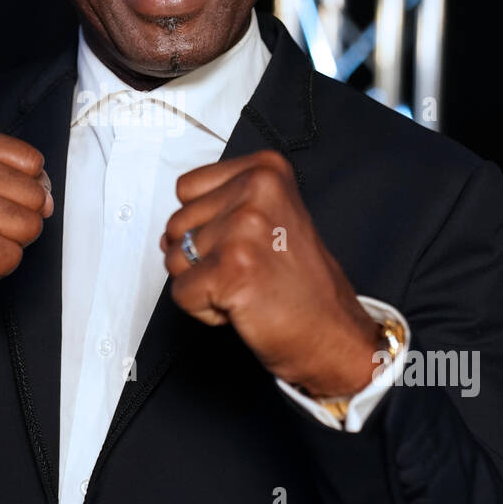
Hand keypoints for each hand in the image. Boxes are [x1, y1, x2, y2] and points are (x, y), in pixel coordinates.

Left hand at [161, 150, 380, 397]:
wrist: (333, 333)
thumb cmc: (303, 285)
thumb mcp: (269, 218)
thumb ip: (220, 209)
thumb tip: (169, 232)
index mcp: (266, 170)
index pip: (186, 189)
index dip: (206, 224)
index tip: (244, 241)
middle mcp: (257, 191)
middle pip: (177, 224)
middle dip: (202, 256)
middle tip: (250, 269)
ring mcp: (244, 229)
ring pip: (174, 258)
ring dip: (203, 283)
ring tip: (247, 285)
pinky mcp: (231, 269)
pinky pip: (181, 292)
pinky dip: (203, 309)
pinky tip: (242, 305)